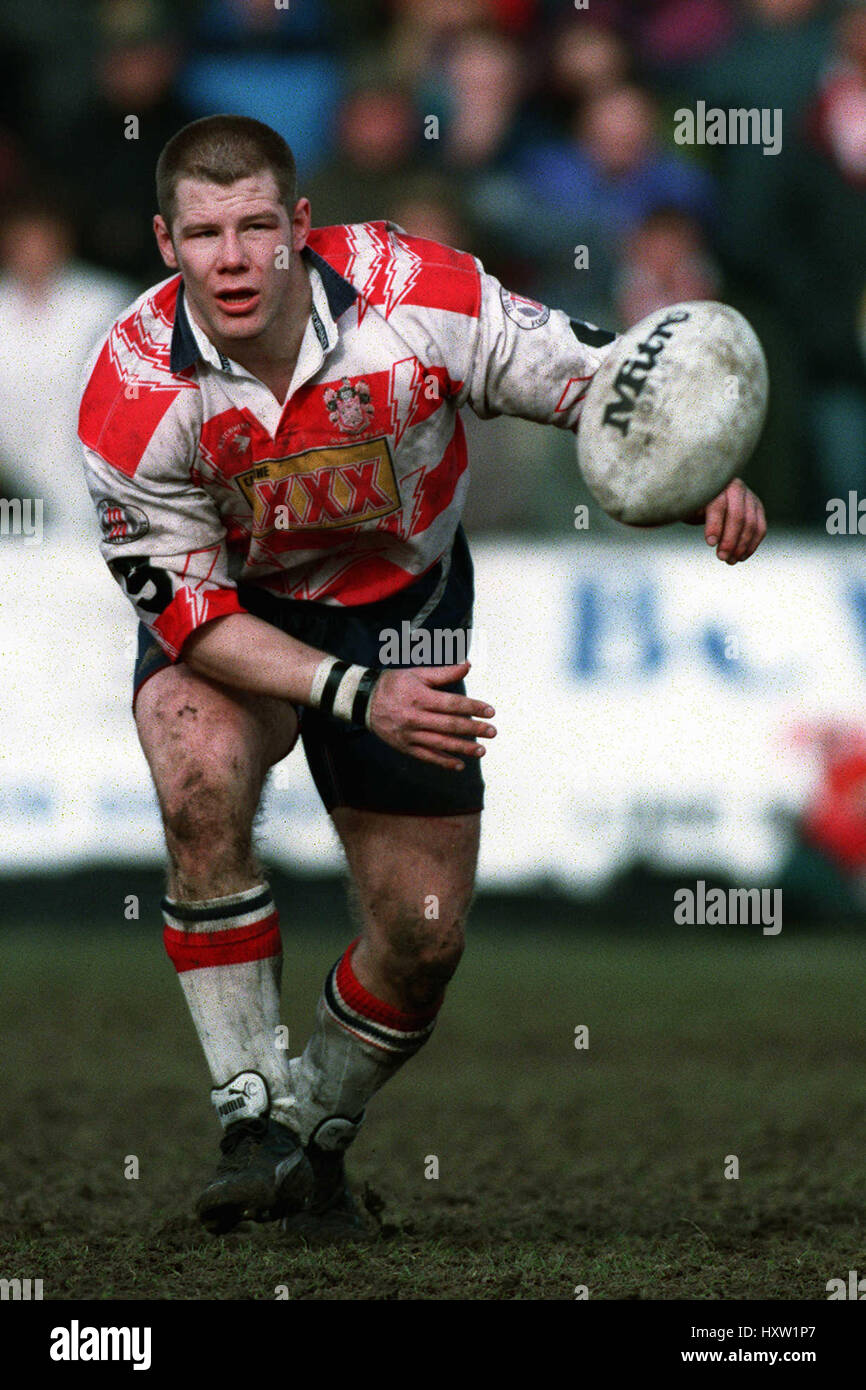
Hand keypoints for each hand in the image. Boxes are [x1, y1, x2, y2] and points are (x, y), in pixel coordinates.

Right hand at [367, 661, 495, 769]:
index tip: (490, 712)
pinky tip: (459, 764)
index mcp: (420, 697)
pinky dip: (443, 762)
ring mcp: (409, 734)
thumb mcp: (417, 673)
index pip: (452, 704)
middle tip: (492, 732)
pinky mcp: (404, 746)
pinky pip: (427, 756)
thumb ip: (444, 673)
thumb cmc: (394, 684)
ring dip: (463, 748)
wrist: (364, 701)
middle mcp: (415, 717)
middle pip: (450, 725)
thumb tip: (468, 665)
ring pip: (441, 744)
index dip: (473, 708)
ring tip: (482, 750)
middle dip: (474, 729)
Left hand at [683, 477, 766, 562]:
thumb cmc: (693, 503)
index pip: (718, 506)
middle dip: (730, 540)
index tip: (710, 543)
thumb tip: (668, 528)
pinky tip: (741, 557)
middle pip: (737, 516)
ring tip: (730, 561)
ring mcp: (749, 496)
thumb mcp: (686, 506)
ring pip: (751, 524)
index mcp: (715, 484)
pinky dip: (752, 545)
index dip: (715, 526)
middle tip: (722, 557)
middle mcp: (735, 487)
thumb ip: (683, 513)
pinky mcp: (758, 507)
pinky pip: (760, 528)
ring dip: (742, 546)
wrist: (708, 494)